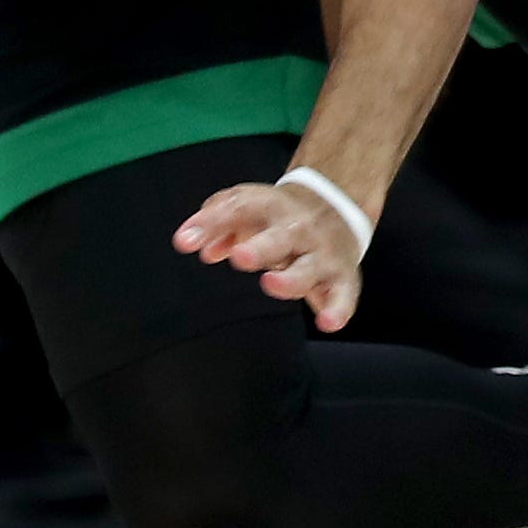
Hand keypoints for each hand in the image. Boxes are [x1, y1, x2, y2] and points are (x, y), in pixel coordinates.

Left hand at [174, 178, 370, 332]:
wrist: (337, 209)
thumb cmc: (278, 217)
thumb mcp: (245, 208)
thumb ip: (215, 224)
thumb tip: (193, 244)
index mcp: (271, 206)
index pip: (240, 207)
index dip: (211, 222)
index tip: (185, 241)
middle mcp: (300, 228)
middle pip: (282, 236)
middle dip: (262, 247)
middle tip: (239, 257)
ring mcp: (323, 254)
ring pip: (310, 267)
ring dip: (292, 278)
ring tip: (271, 284)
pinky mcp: (343, 279)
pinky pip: (343, 296)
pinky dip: (338, 309)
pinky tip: (327, 322)